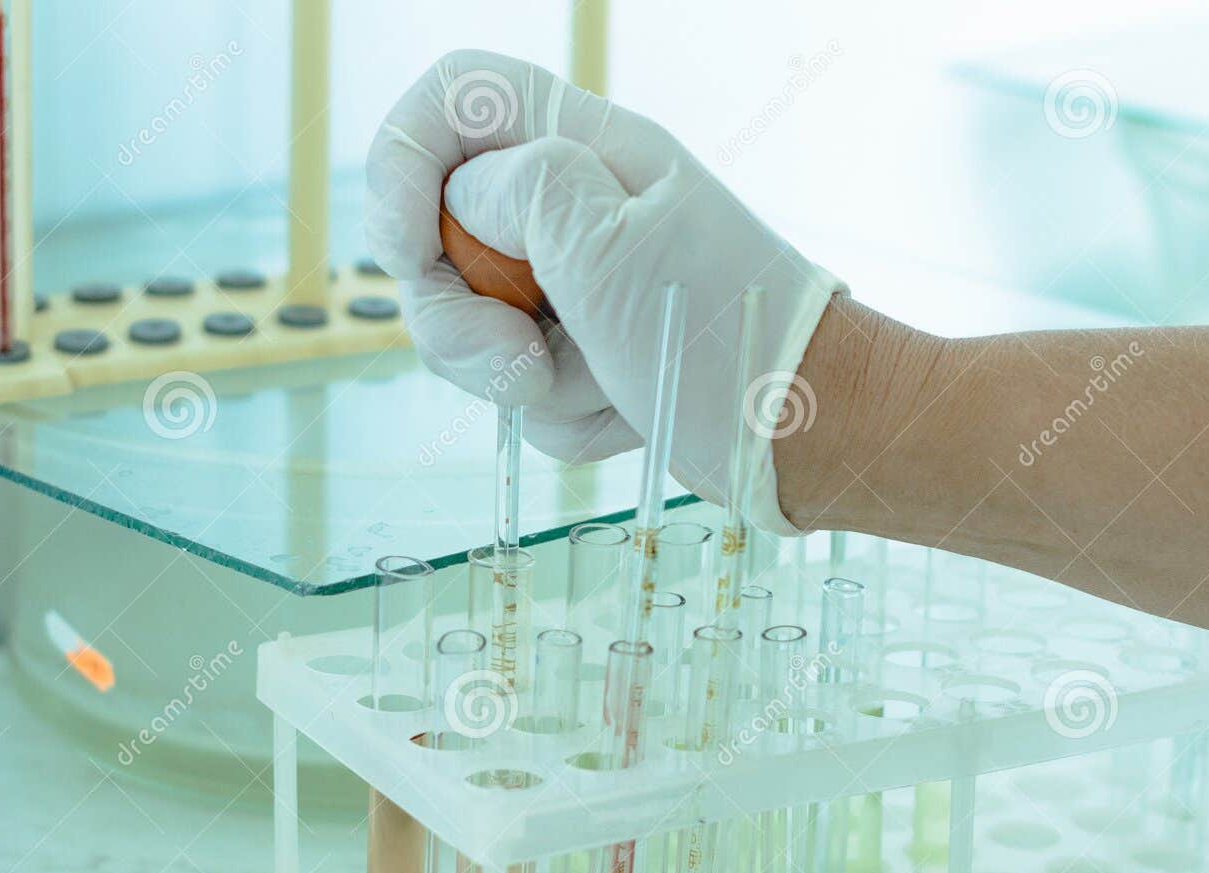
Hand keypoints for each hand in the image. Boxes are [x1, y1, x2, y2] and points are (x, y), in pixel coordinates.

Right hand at [363, 50, 841, 527]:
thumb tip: (464, 202)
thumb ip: (519, 193)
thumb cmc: (728, 331)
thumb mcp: (614, 247)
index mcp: (586, 151)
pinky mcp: (583, 356)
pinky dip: (567, 415)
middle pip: (440, 237)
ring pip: (470, 326)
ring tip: (600, 383)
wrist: (806, 433)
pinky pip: (519, 387)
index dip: (402, 166)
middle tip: (520, 356)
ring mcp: (574, 287)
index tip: (408, 250)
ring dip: (521, 377)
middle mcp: (571, 209)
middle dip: (460, 316)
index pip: (453, 103)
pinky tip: (628, 409)